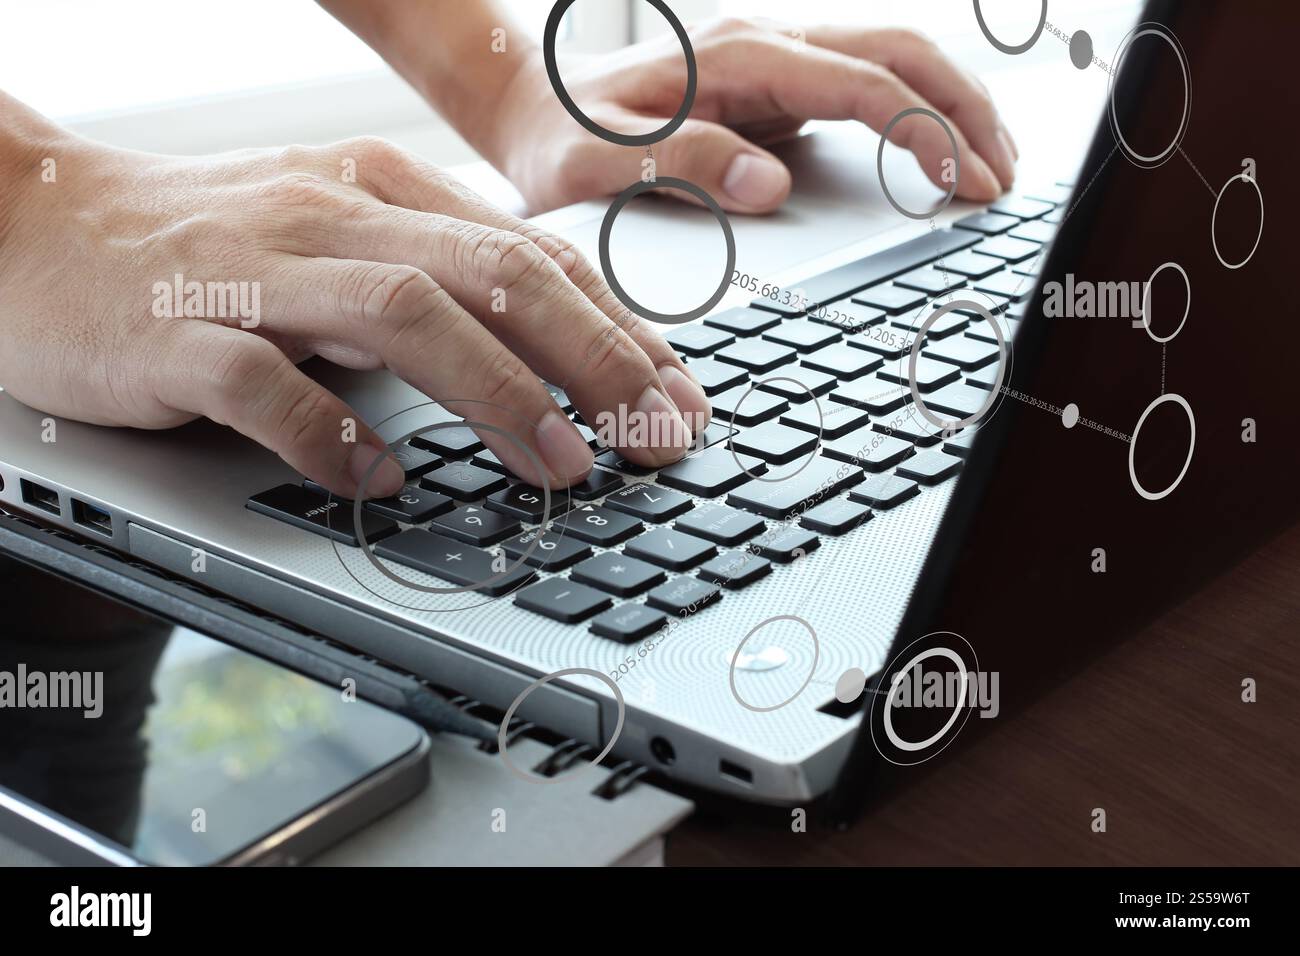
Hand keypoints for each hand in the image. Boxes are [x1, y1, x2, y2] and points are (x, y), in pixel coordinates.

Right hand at [0, 108, 710, 499]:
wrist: (31, 227)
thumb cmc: (204, 250)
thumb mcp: (338, 245)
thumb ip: (433, 284)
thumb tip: (547, 356)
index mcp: (381, 190)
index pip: (532, 255)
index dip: (619, 329)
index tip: (678, 397)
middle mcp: (330, 214)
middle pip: (496, 274)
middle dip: (597, 360)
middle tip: (657, 436)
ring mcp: (252, 269)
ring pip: (403, 314)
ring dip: (497, 394)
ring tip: (562, 467)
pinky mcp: (171, 331)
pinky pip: (262, 383)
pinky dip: (330, 434)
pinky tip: (381, 482)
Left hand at [490, 17, 1017, 213]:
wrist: (533, 108)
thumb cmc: (561, 139)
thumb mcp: (597, 165)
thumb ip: (680, 166)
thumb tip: (771, 186)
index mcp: (737, 61)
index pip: (861, 85)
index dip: (924, 133)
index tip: (964, 184)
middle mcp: (767, 49)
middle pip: (898, 55)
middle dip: (963, 111)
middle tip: (1001, 178)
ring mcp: (776, 67)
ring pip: (892, 63)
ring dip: (951, 106)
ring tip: (991, 164)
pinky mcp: (776, 93)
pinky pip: (866, 91)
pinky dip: (916, 117)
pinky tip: (936, 156)